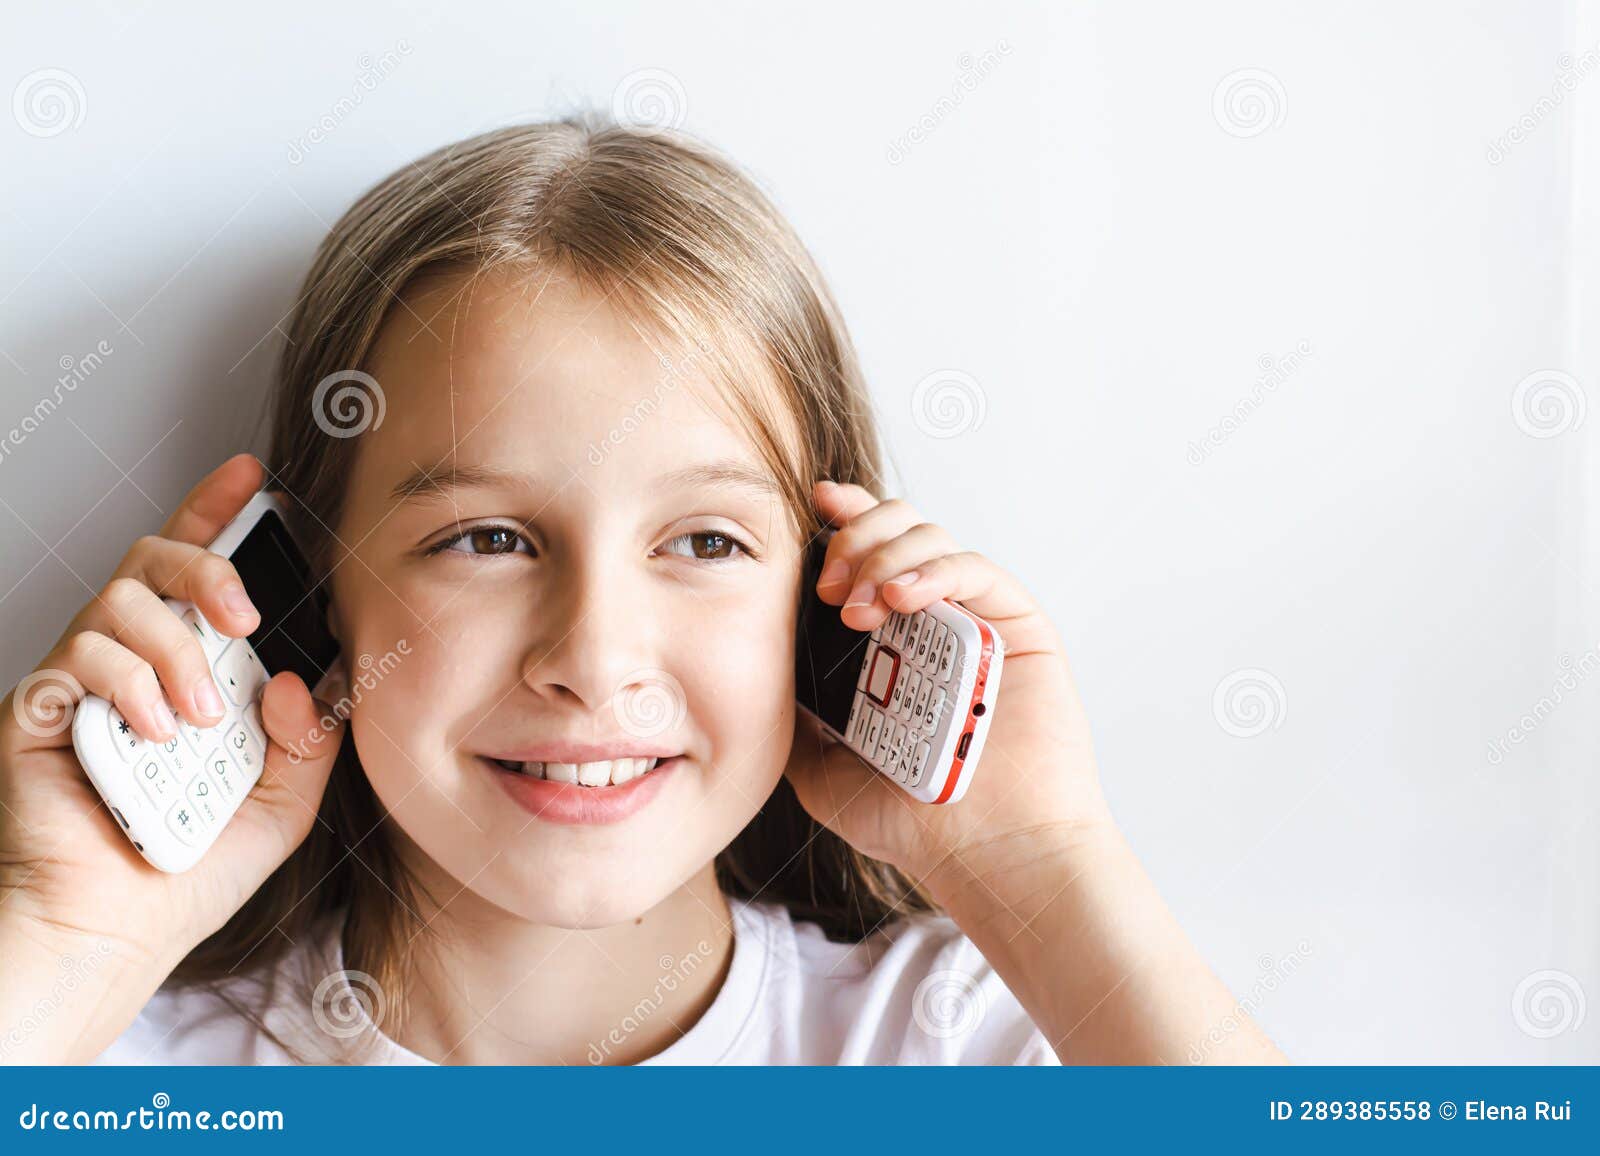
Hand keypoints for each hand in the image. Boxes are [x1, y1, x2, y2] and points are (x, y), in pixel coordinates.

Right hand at [0, 454, 346, 981]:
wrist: (119, 929)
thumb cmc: (191, 867)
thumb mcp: (284, 800)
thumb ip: (309, 737)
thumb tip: (305, 675)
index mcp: (189, 670)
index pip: (195, 574)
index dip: (217, 512)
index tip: (256, 478)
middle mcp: (132, 661)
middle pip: (152, 557)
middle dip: (206, 565)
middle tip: (243, 617)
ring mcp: (82, 681)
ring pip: (120, 600)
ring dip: (175, 651)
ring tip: (198, 722)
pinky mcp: (38, 706)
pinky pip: (80, 654)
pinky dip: (130, 686)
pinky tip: (156, 734)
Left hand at [784, 480, 1112, 885]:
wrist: (983, 853)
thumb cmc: (912, 819)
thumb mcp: (819, 766)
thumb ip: (792, 714)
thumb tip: (750, 666)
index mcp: (890, 639)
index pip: (864, 555)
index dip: (839, 522)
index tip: (805, 511)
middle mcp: (932, 618)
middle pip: (895, 528)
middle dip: (854, 538)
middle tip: (828, 585)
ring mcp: (975, 618)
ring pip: (931, 537)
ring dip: (885, 556)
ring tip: (860, 608)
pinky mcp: (1017, 625)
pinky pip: (975, 569)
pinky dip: (933, 569)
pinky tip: (903, 599)